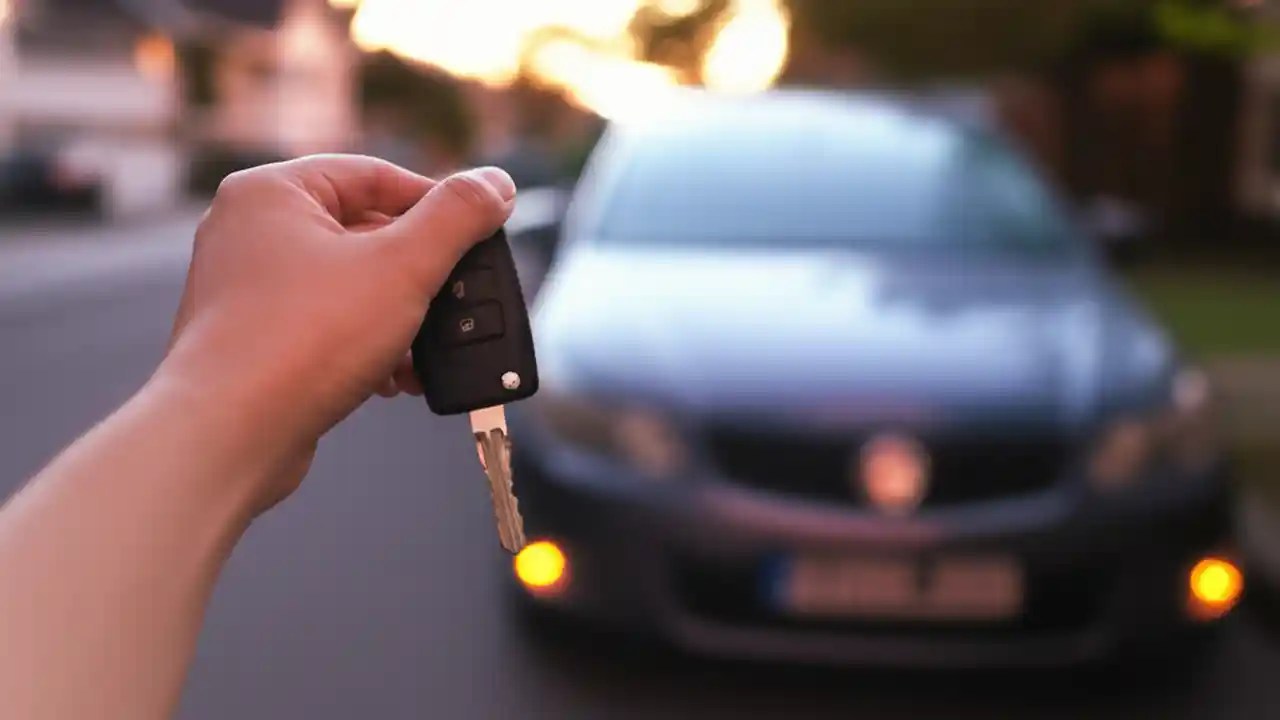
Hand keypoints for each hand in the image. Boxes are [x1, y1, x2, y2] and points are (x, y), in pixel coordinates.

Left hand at [158, 154, 514, 510]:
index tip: (478, 234)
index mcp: (272, 192)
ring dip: (398, 318)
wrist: (228, 436)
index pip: (375, 175)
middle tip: (455, 301)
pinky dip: (366, 346)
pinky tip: (394, 378)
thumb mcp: (404, 266)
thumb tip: (495, 183)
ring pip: (348, 285)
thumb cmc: (302, 342)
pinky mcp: (253, 341)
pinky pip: (325, 326)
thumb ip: (456, 218)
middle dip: (418, 275)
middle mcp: (249, 232)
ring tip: (424, 351)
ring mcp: (246, 289)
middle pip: (363, 232)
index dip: (436, 205)